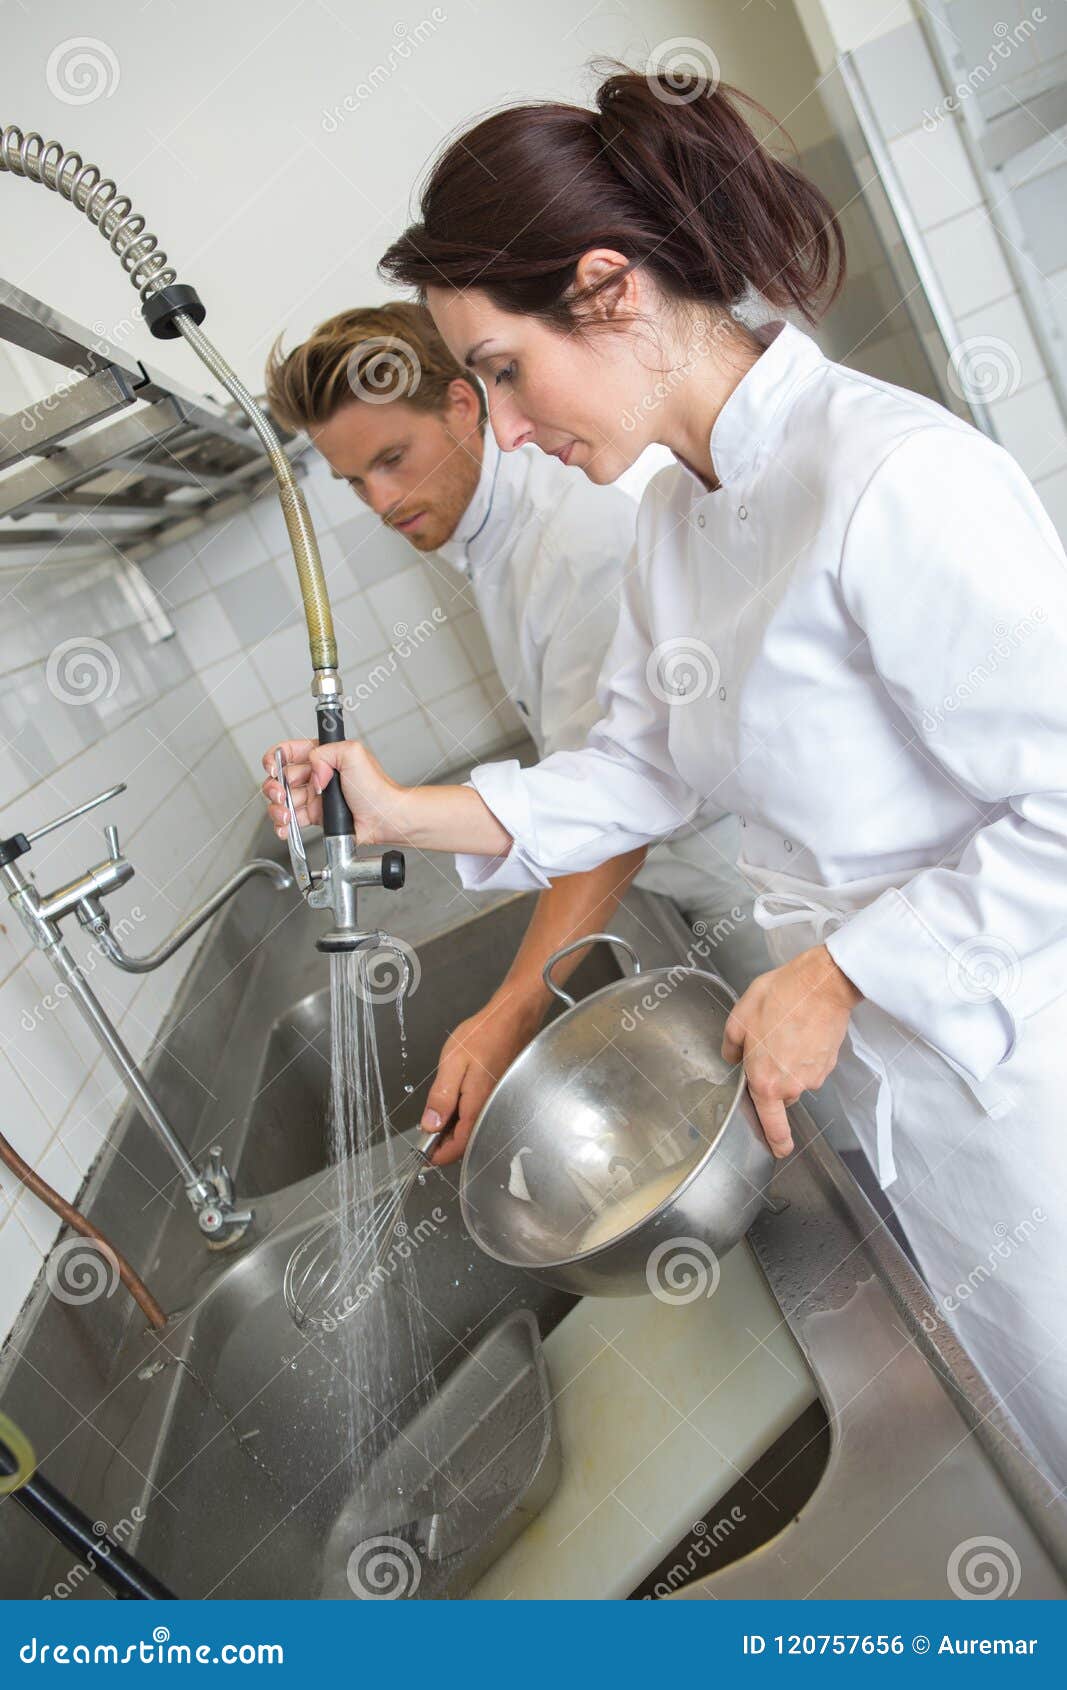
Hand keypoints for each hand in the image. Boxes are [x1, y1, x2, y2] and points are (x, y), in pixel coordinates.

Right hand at [261, 738, 405, 847]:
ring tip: (287, 813)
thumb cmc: (375, 787)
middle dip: (275, 787)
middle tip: (283, 795)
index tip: (273, 767)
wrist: (383, 817)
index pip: (289, 751)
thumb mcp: (352, 753)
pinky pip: (291, 820)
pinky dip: (283, 825)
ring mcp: (314, 796)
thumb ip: (325, 752)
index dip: (275, 758)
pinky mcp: (314, 816)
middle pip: (280, 778)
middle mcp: (316, 774)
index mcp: (323, 756)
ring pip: (282, 800)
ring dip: (278, 808)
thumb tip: (311, 770)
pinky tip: (286, 827)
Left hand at [420, 995, 542, 1165]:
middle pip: (466, 1142)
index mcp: (476, 1107)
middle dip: (444, 1144)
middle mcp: (490, 1110)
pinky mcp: (499, 1096)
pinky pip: (479, 1116)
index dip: (438, 1155)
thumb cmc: (484, 1035)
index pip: (458, 1147)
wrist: (512, 1019)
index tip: (422, 1155)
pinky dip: (464, 1118)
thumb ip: (441, 1097)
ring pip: (473, 1130)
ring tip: (436, 1118)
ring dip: (453, 1131)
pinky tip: (454, 1105)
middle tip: (424, 1133)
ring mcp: (496, 1104)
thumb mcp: (452, 1064)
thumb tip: (430, 1126)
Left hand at [722, 944, 860, 1157]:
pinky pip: (811, 1066)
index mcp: (765, 1081)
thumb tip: (732, 1058)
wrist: (821, 985)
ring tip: (784, 1032)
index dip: (775, 1141)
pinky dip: (804, 1054)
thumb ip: (731, 1046)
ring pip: (796, 1080)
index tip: (777, 1150)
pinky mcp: (829, 1063)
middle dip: (772, 1080)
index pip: (771, 1124)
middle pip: (780, 1097)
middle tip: (767, 1047)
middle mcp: (791, 1086)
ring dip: (789, 1063)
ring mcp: (813, 1076)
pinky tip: (799, 1031)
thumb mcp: (740, 1018)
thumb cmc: (780, 998)